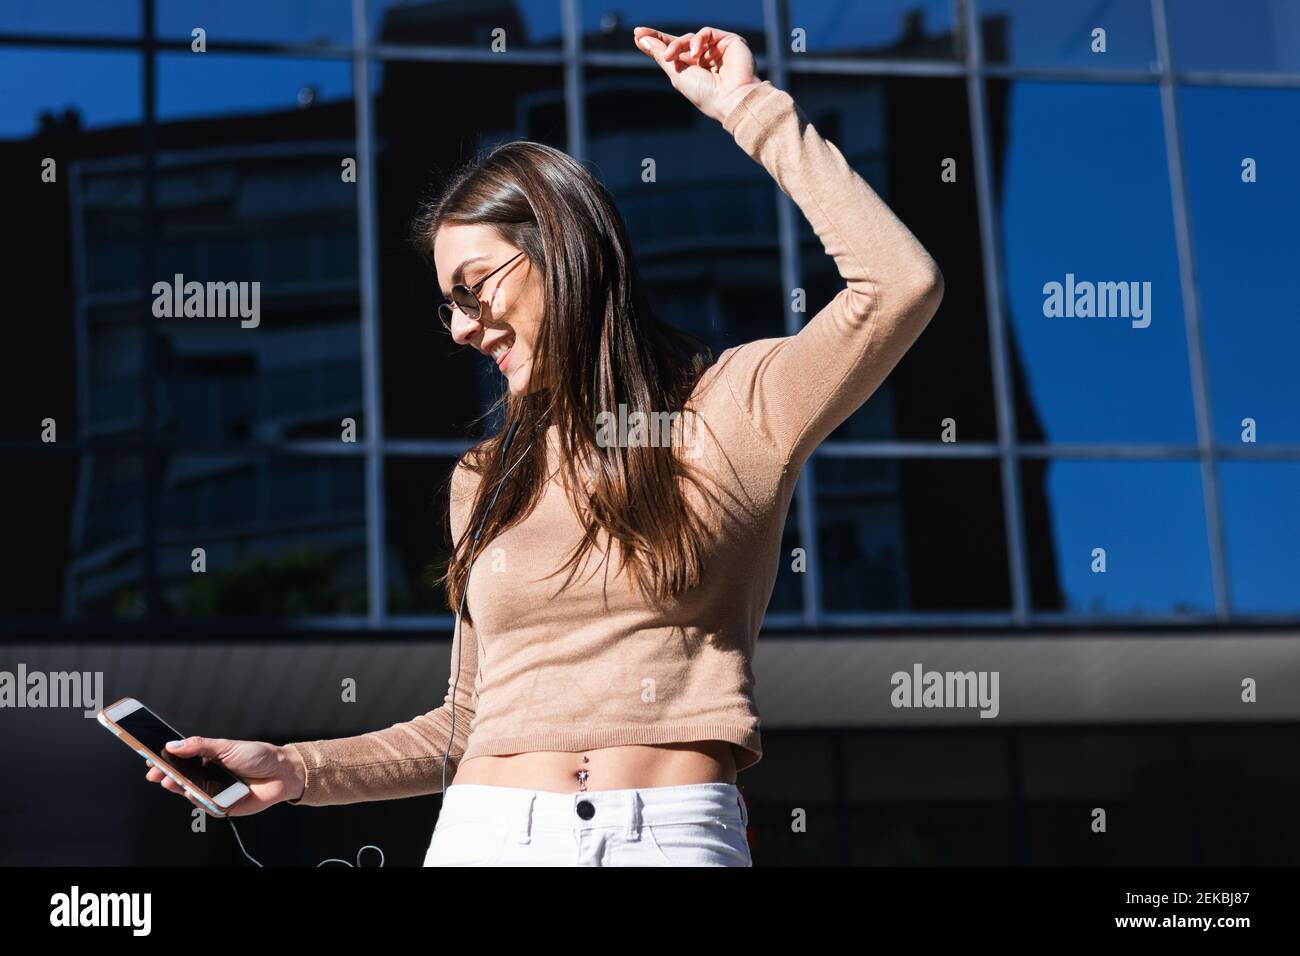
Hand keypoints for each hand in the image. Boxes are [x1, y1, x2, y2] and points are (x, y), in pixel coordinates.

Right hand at [144, 736, 304, 816]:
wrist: (282, 773)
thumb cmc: (258, 756)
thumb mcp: (227, 746)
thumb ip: (200, 745)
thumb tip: (173, 744)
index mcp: (206, 759)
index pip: (179, 760)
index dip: (163, 760)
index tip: (149, 758)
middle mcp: (207, 776)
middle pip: (179, 778)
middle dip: (165, 776)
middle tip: (156, 773)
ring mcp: (213, 791)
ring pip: (189, 793)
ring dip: (180, 788)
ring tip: (174, 781)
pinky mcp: (221, 806)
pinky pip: (205, 806)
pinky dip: (200, 801)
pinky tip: (197, 794)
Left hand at [634, 25, 762, 123]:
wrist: (732, 99)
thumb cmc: (705, 94)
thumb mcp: (677, 74)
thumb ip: (661, 55)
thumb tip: (642, 39)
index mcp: (693, 70)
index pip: (673, 52)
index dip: (656, 42)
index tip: (637, 35)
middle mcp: (704, 59)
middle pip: (679, 42)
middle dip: (660, 39)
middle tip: (641, 34)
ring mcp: (716, 50)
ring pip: (691, 38)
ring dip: (678, 44)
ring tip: (672, 57)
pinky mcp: (728, 41)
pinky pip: (706, 33)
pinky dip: (697, 40)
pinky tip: (697, 54)